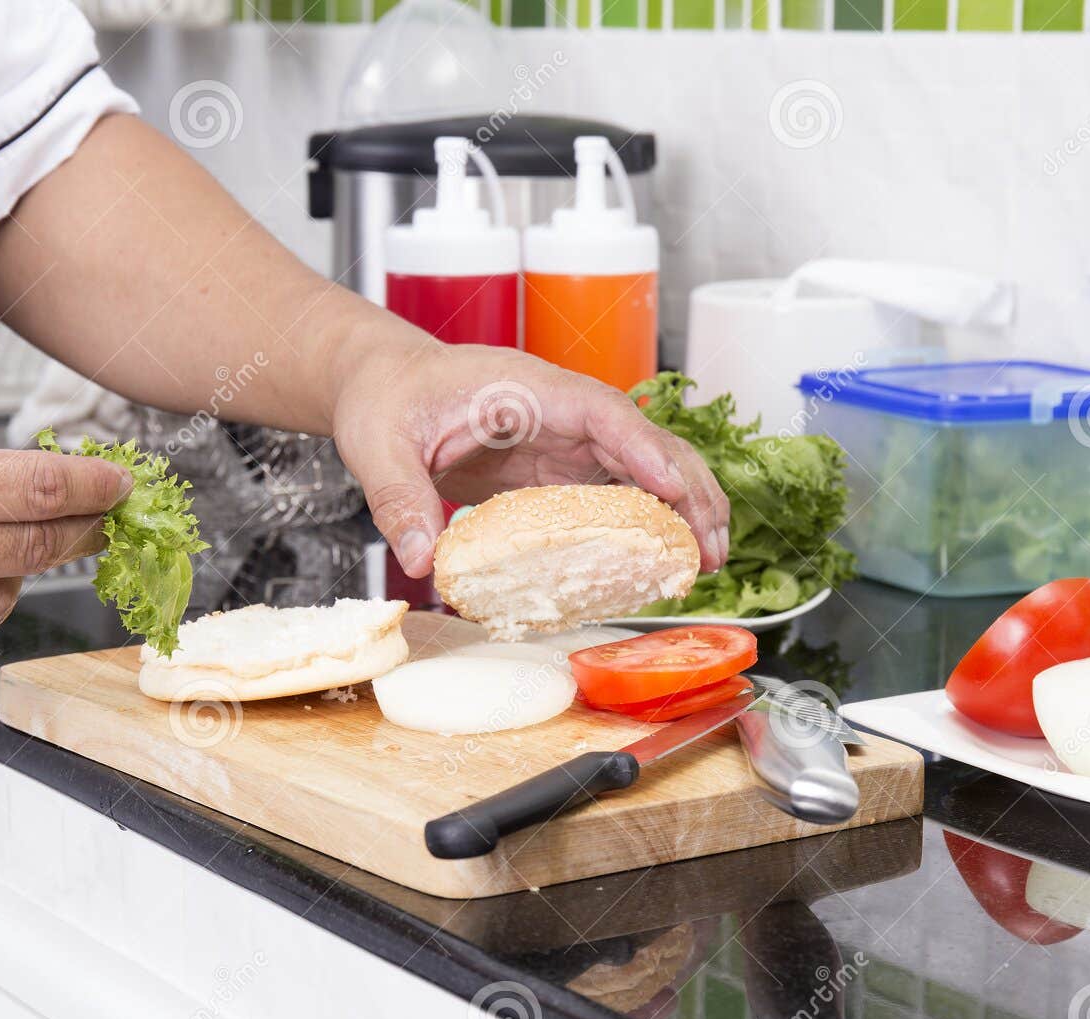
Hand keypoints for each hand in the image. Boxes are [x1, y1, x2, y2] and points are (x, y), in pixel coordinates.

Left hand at [331, 338, 729, 576]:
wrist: (381, 384)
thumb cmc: (385, 397)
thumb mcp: (378, 446)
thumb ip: (398, 500)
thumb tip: (421, 562)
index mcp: (524, 388)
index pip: (601, 412)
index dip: (643, 449)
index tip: (673, 488)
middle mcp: (558, 410)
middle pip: (643, 440)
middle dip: (686, 488)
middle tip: (712, 546)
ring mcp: (563, 439)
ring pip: (640, 468)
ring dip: (678, 510)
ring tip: (707, 560)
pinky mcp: (556, 468)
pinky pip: (612, 493)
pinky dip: (643, 524)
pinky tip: (659, 561)